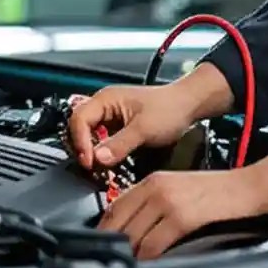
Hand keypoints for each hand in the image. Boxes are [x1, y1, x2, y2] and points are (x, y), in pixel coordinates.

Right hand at [66, 63, 233, 169]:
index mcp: (106, 99)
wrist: (189, 106)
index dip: (80, 142)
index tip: (89, 160)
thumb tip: (98, 159)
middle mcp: (104, 107)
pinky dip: (103, 154)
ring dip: (93, 153)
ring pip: (89, 138)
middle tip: (92, 167)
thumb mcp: (144, 128)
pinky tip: (109, 164)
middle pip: (78, 129)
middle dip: (83, 149)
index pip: (78, 120)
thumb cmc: (170, 108)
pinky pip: (102, 143)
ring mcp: (110, 118)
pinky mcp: (117, 129)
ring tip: (101, 168)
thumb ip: (120, 144)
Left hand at [97, 151, 267, 258]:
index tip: (102, 248)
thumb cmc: (220, 191)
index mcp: (153, 179)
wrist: (252, 186)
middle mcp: (156, 187)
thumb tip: (132, 230)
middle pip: (118, 224)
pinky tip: (148, 266)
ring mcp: (168, 201)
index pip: (113, 208)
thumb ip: (154, 203)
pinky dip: (146, 259)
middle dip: (113, 247)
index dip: (103, 232)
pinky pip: (153, 244)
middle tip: (112, 265)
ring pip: (132, 236)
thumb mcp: (180, 189)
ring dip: (128, 256)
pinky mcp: (183, 217)